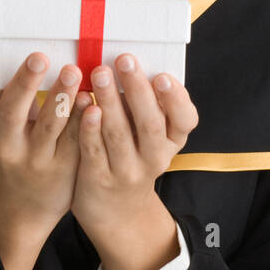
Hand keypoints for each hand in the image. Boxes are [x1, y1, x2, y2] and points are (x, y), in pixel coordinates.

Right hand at [0, 53, 90, 235]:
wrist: (23, 208)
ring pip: (49, 127)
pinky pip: (74, 141)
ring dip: (61, 98)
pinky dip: (83, 120)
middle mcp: (8, 145)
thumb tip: (30, 50)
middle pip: (13, 112)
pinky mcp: (64, 169)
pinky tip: (94, 101)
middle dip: (26, 83)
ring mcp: (37, 159)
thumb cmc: (15, 151)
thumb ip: (9, 99)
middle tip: (39, 57)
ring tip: (73, 72)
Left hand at [70, 53, 198, 237]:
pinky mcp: (100, 179)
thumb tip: (129, 62)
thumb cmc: (131, 153)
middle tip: (124, 61)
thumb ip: (145, 104)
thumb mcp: (149, 134)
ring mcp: (127, 171)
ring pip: (119, 134)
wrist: (116, 209)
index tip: (161, 76)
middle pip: (150, 123)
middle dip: (137, 90)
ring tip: (99, 73)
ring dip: (109, 101)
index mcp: (172, 140)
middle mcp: (155, 157)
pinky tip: (84, 106)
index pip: (185, 120)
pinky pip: (94, 150)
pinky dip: (89, 128)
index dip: (175, 99)